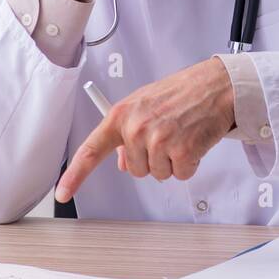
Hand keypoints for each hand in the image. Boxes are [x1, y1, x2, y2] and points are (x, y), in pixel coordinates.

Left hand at [55, 59, 235, 201]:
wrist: (216, 85)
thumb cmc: (182, 92)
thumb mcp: (144, 104)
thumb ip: (126, 131)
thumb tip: (120, 162)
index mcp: (121, 115)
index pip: (91, 150)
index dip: (74, 175)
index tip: (63, 193)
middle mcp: (136, 128)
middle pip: (134, 170)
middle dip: (151, 159)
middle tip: (167, 134)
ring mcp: (159, 141)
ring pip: (158, 174)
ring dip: (172, 161)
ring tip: (181, 135)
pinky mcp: (183, 151)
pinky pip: (181, 174)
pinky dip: (190, 163)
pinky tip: (193, 141)